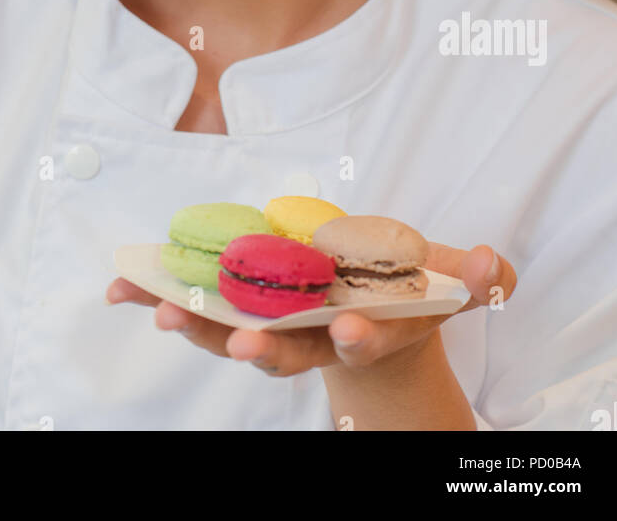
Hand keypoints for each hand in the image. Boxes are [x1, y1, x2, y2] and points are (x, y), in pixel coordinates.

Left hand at [106, 241, 515, 376]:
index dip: (357, 338)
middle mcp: (311, 337)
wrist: (368, 316)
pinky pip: (196, 308)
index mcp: (361, 329)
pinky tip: (119, 291)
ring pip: (232, 332)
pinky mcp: (237, 308)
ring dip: (198, 324)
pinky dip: (158, 297)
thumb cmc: (404, 294)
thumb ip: (474, 278)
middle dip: (265, 347)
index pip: (360, 341)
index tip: (350, 332)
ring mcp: (271, 325)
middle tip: (245, 343)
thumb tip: (497, 266)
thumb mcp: (447, 285)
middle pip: (286, 350)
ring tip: (161, 309)